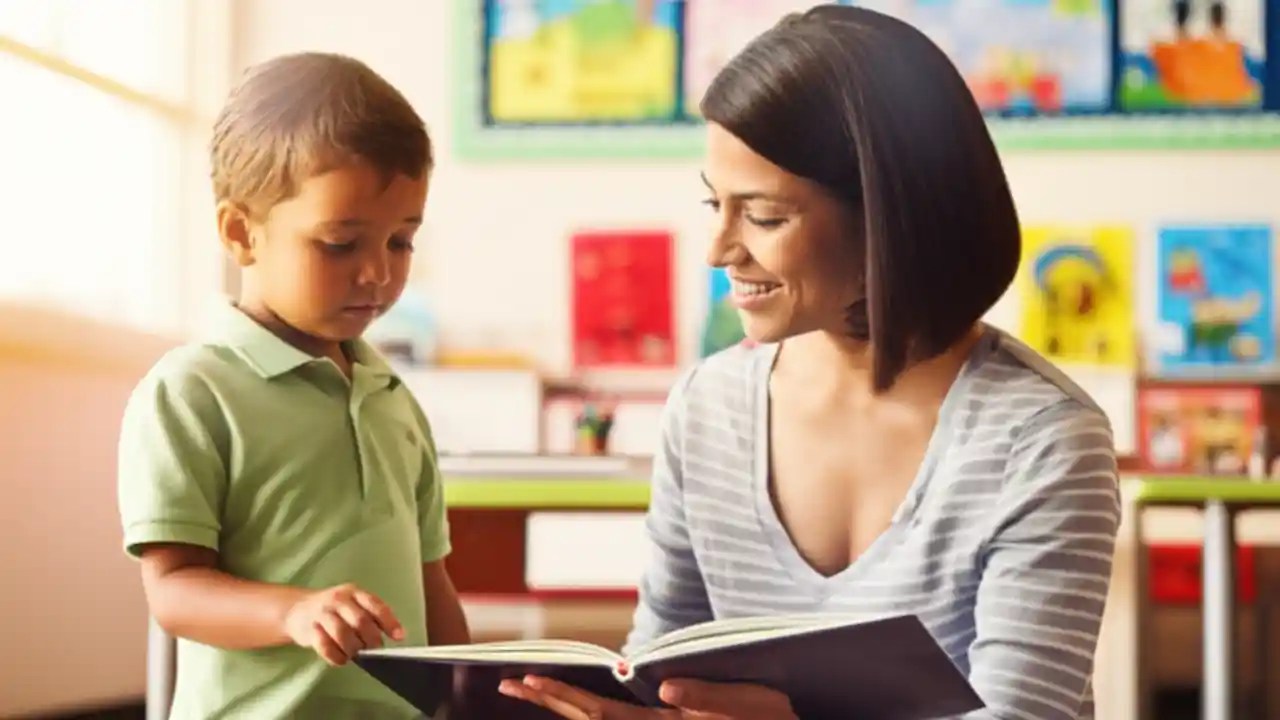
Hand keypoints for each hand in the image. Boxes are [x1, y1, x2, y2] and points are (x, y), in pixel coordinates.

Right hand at [282, 583, 403, 665]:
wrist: (298, 609)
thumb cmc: (334, 610)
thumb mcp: (353, 605)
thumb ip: (370, 616)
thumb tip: (394, 636)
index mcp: (354, 592)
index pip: (376, 605)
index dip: (389, 622)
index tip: (399, 637)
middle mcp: (338, 600)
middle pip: (360, 620)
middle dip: (371, 639)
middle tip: (376, 651)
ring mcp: (322, 613)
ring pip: (342, 633)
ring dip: (354, 649)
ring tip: (358, 656)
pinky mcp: (309, 629)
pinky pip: (324, 646)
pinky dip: (336, 656)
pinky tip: (342, 660)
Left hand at [498, 675, 797, 718]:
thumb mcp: (755, 707)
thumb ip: (710, 699)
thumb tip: (662, 688)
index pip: (604, 714)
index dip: (564, 696)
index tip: (528, 679)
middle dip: (548, 700)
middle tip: (507, 681)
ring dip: (564, 707)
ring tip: (529, 688)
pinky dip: (592, 714)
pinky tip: (579, 704)